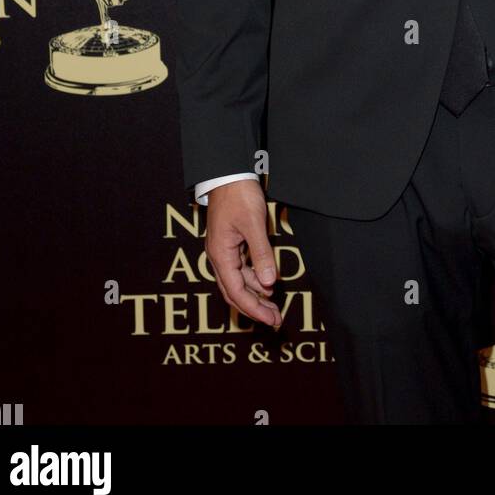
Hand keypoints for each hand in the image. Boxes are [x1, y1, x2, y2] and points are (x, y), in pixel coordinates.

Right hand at [205, 178, 282, 327]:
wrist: (228, 174)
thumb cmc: (239, 195)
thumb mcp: (253, 224)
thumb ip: (261, 254)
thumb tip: (268, 283)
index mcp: (220, 254)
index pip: (236, 291)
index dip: (254, 309)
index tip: (271, 319)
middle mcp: (219, 256)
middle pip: (235, 291)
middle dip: (254, 308)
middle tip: (275, 320)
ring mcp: (224, 250)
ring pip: (239, 281)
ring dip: (256, 295)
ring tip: (274, 306)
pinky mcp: (231, 243)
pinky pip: (242, 268)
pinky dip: (254, 279)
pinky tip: (266, 283)